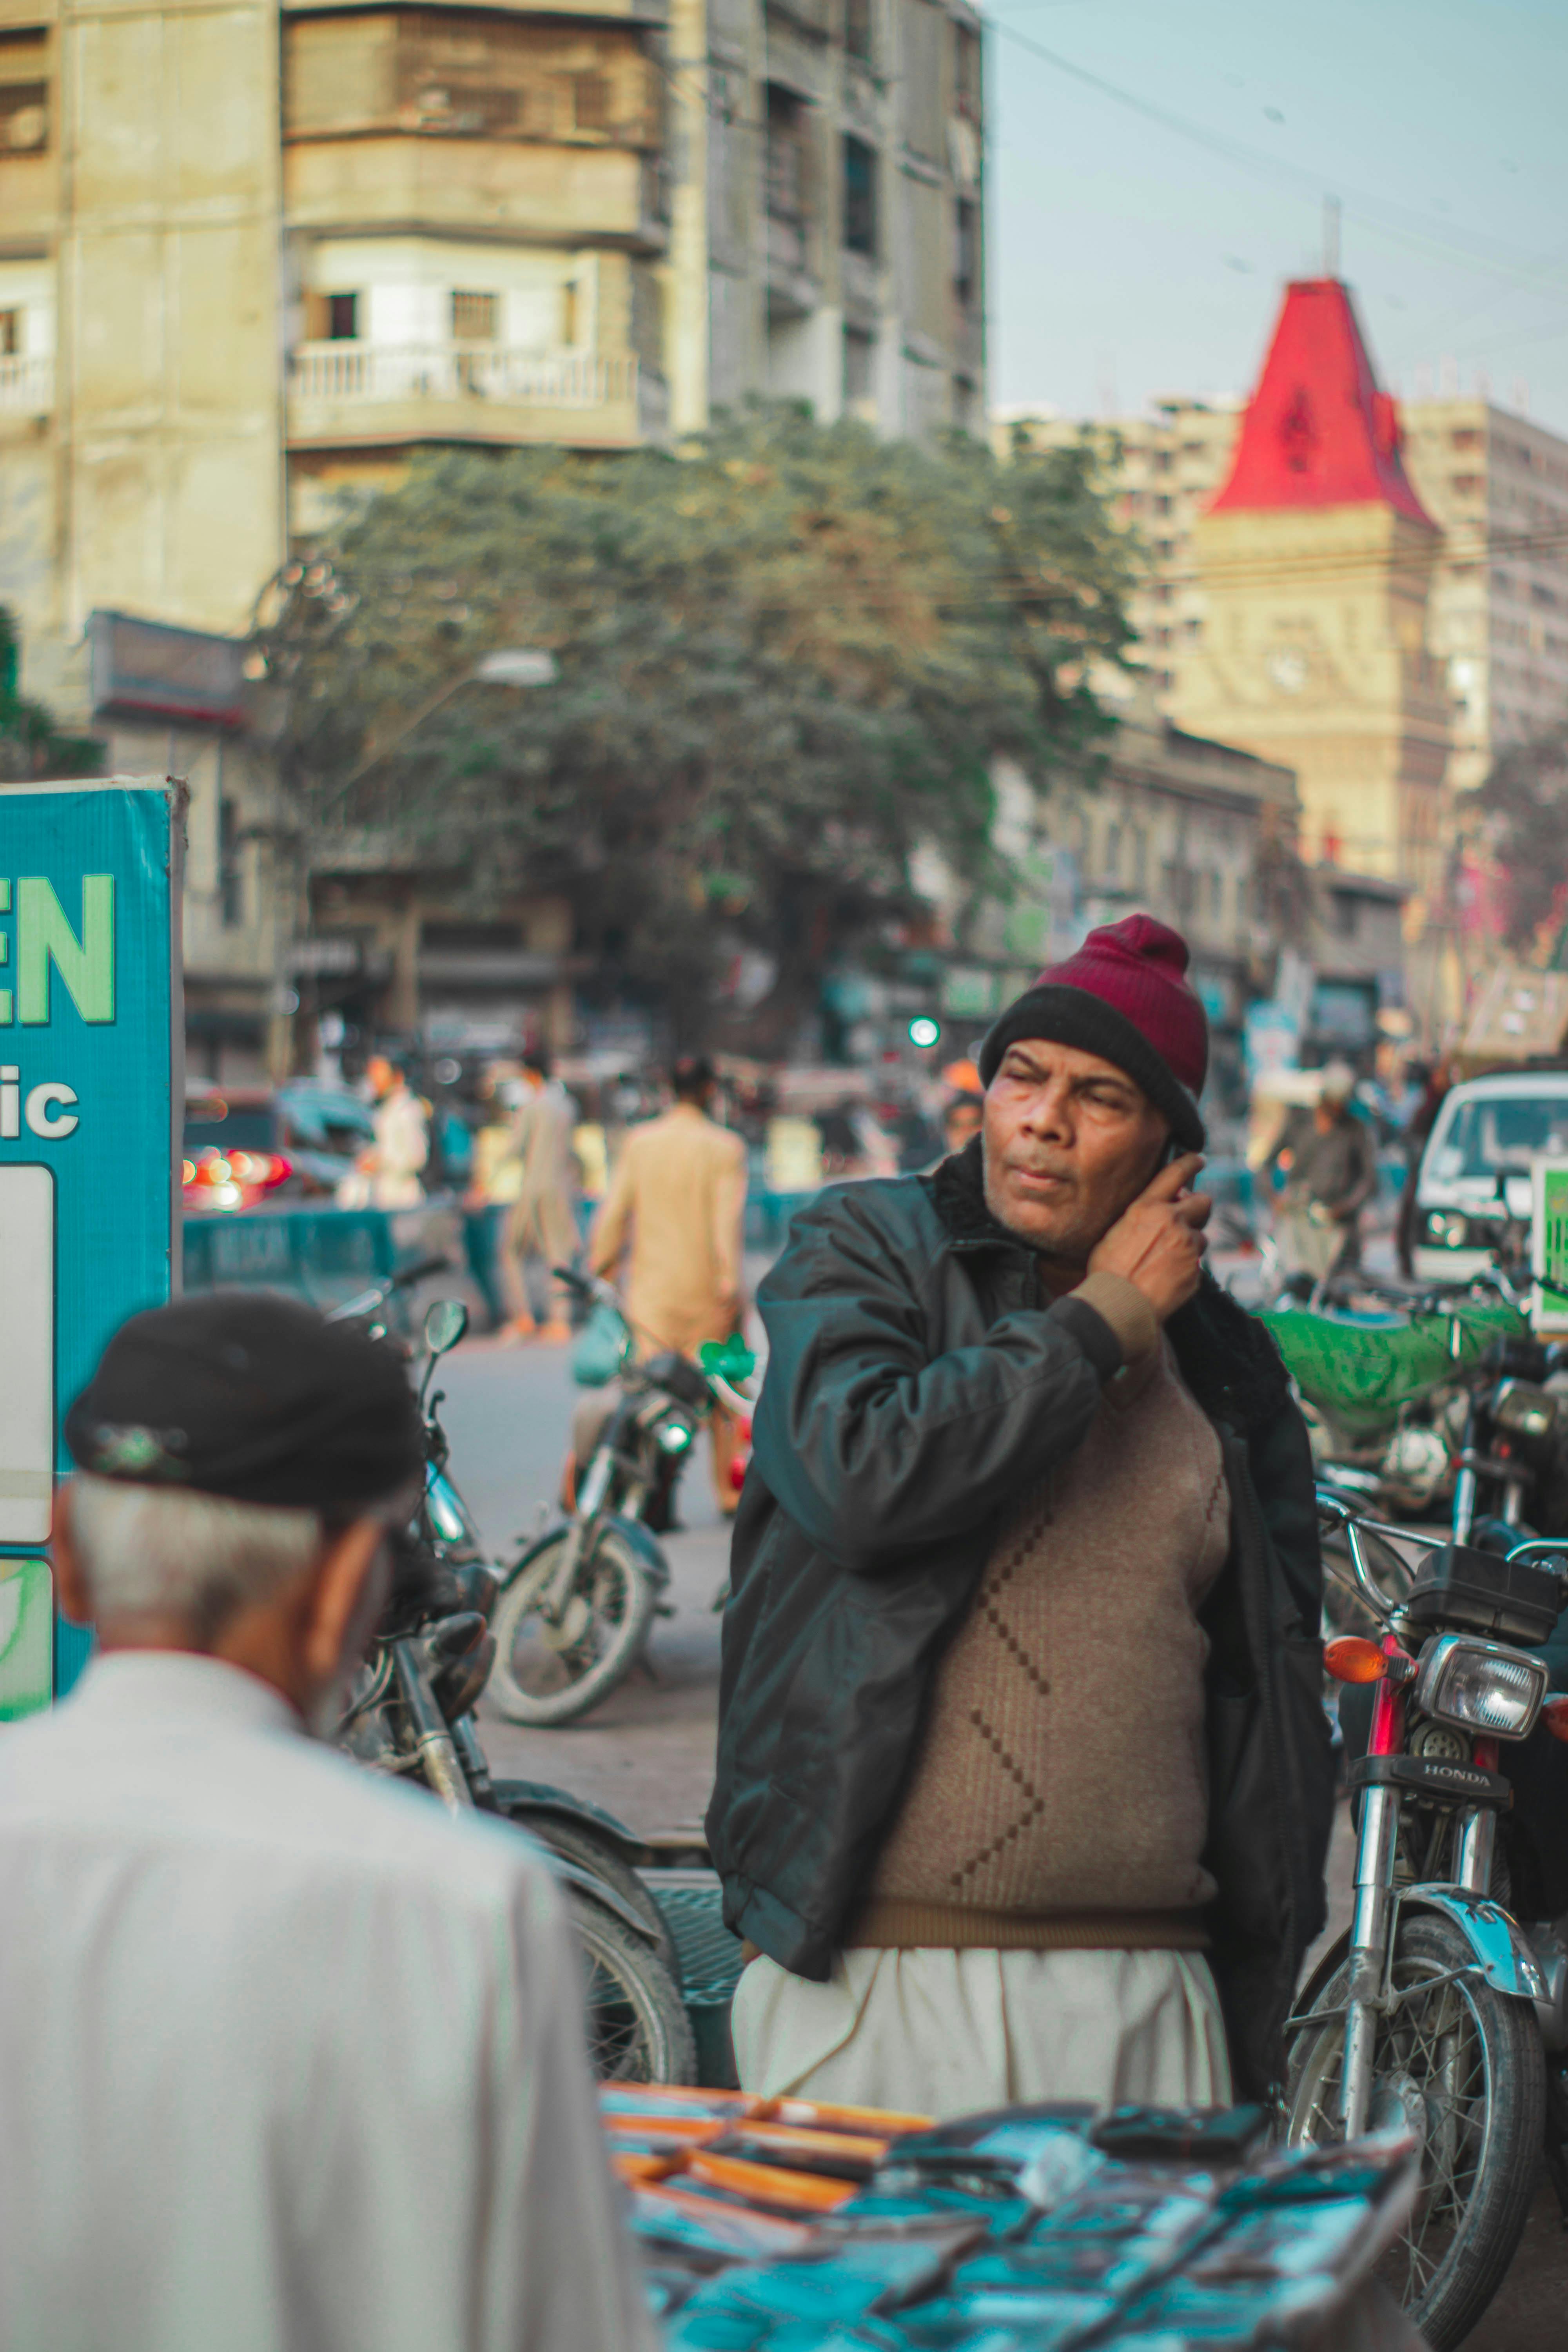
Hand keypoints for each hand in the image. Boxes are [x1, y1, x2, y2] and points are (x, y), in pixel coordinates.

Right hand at [1088, 1153, 1211, 1323]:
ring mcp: (1187, 1246)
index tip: (1198, 1159)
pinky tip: (1167, 1279)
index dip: (1190, 1162)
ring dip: (1189, 1246)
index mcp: (1147, 1208)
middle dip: (1197, 1210)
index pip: (1176, 1173)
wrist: (1118, 1305)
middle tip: (1186, 1221)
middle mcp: (1172, 1221)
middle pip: (1203, 1203)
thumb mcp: (1117, 1232)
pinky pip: (1196, 1265)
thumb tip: (1161, 1210)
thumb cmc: (1109, 1271)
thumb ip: (1142, 1217)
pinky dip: (1186, 1269)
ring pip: (1200, 1238)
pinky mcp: (1196, 1270)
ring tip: (1166, 1262)